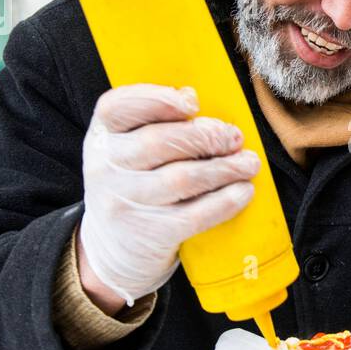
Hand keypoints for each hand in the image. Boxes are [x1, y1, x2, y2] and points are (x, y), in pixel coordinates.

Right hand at [78, 84, 260, 310]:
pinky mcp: (150, 233)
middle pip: (157, 142)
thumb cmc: (133, 186)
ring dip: (223, 168)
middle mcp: (106, 168)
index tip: (193, 102)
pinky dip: (224, 201)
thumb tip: (191, 98)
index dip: (156, 99)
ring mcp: (125, 203)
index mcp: (102, 137)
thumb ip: (153, 123)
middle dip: (205, 136)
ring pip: (181, 178)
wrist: (113, 251)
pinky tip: (243, 191)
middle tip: (235, 137)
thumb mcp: (128, 151)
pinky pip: (194, 214)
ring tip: (248, 163)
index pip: (117, 107)